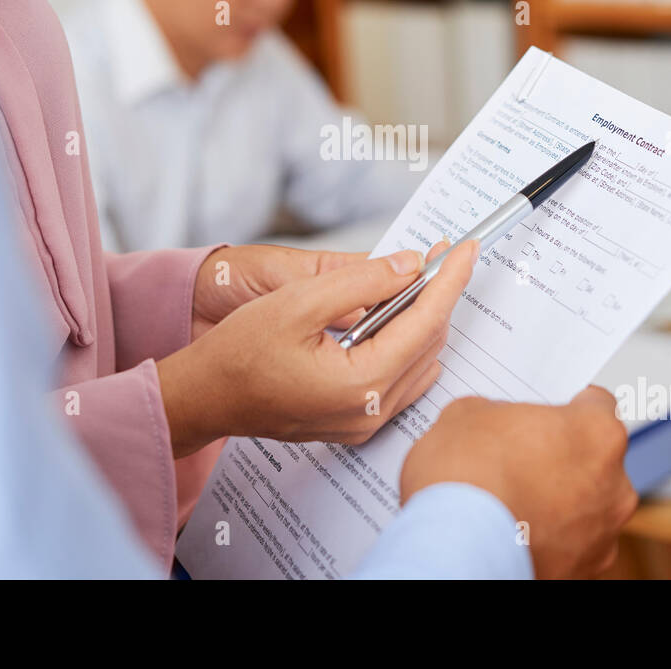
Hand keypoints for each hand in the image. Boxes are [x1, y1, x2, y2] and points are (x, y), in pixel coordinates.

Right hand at [158, 240, 474, 457]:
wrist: (205, 396)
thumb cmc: (240, 351)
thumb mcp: (299, 301)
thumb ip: (361, 281)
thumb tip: (410, 265)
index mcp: (361, 383)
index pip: (424, 322)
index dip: (449, 280)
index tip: (465, 249)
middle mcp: (371, 411)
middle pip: (428, 343)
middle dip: (439, 295)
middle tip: (442, 255)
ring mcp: (364, 423)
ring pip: (418, 362)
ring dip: (423, 318)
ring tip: (419, 279)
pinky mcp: (354, 422)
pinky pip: (399, 379)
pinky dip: (405, 343)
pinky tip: (393, 315)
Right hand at [398, 386, 636, 578]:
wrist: (454, 547)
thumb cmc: (466, 477)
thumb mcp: (469, 413)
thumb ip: (500, 413)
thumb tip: (497, 426)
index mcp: (598, 433)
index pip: (598, 405)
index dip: (567, 408)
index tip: (547, 416)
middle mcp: (615, 484)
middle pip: (594, 460)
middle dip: (563, 459)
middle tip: (520, 460)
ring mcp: (603, 534)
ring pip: (586, 507)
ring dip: (559, 502)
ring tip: (514, 502)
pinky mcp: (583, 572)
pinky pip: (570, 545)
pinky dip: (549, 539)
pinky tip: (513, 532)